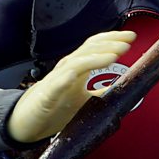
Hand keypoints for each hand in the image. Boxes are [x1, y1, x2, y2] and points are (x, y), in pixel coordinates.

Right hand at [7, 30, 135, 142]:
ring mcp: (56, 80)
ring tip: (114, 54)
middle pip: (88, 49)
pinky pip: (58, 83)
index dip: (112, 39)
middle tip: (128, 40)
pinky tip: (78, 74)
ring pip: (76, 62)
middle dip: (109, 43)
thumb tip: (123, 90)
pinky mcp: (47, 95)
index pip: (95, 47)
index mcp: (76, 68)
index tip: (131, 37)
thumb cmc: (55, 107)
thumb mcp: (85, 100)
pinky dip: (68, 76)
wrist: (27, 122)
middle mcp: (67, 69)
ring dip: (96, 57)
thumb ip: (102, 93)